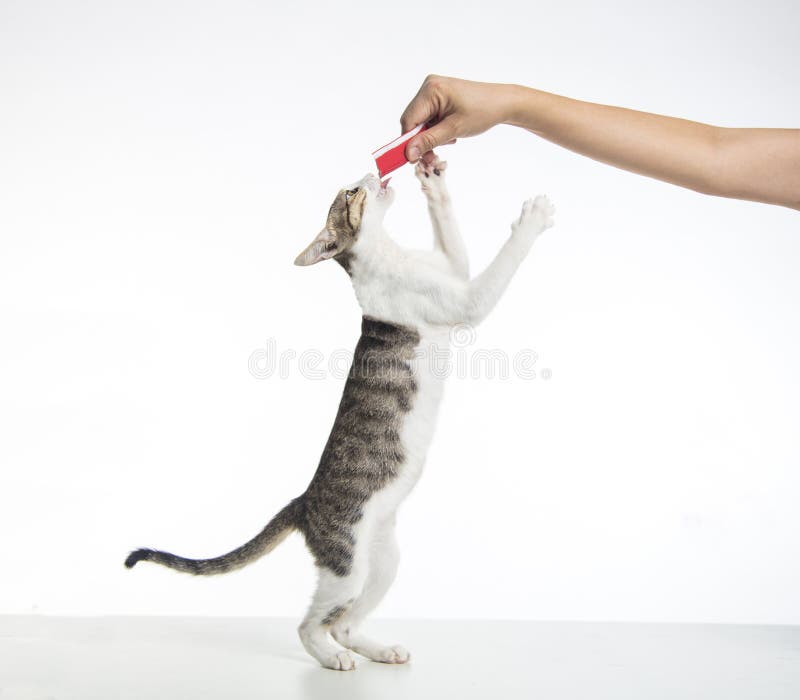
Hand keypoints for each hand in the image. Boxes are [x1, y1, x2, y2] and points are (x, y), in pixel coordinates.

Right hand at [400, 75, 516, 163]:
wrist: (502, 103)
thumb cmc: (483, 111)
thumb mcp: (454, 130)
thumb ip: (429, 141)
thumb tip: (409, 153)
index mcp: (431, 90)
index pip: (409, 120)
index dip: (408, 142)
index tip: (413, 160)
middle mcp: (429, 86)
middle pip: (413, 121)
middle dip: (421, 140)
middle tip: (432, 157)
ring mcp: (434, 90)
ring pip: (421, 121)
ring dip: (430, 136)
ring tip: (449, 139)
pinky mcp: (439, 96)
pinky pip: (429, 117)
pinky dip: (436, 129)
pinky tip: (449, 132)